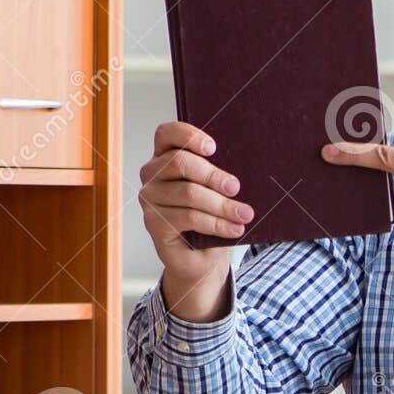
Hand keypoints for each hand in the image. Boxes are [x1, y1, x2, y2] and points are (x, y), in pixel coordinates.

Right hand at [139, 122, 255, 307]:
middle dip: (213, 176)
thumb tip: (238, 174)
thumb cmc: (208, 219)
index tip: (213, 148)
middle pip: (180, 162)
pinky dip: (216, 223)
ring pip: (188, 193)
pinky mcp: (154, 222)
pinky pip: (189, 217)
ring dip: (221, 205)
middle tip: (236, 188)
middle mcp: (152, 175)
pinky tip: (234, 229)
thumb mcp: (215, 192)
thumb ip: (218, 177)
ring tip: (244, 214)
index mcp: (165, 157)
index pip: (167, 134)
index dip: (188, 135)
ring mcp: (150, 199)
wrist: (200, 259)